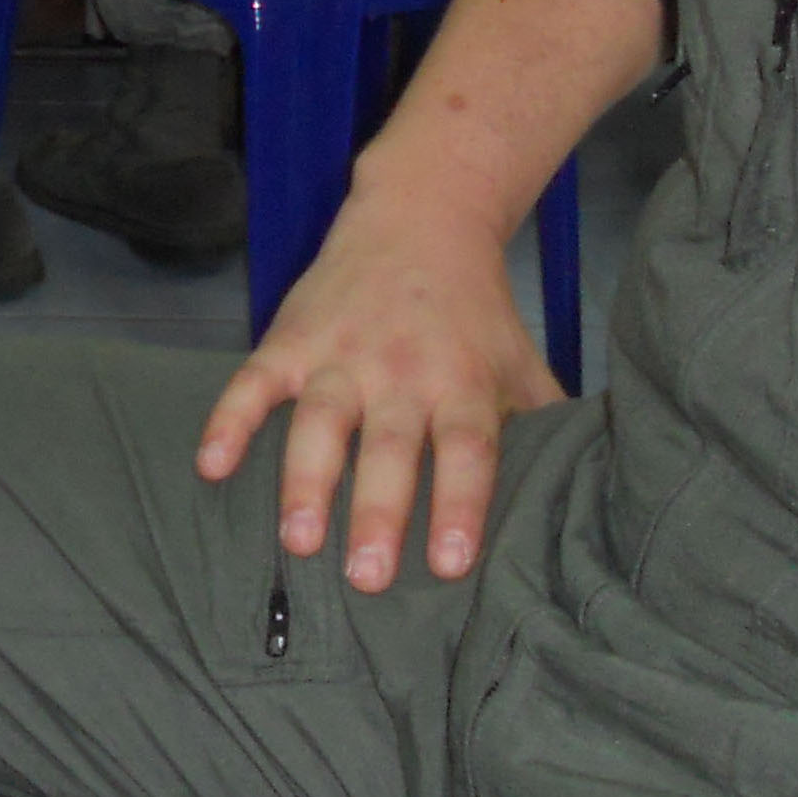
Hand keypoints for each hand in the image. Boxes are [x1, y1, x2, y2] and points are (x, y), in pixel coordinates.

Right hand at [193, 152, 562, 591]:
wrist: (419, 218)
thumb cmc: (474, 314)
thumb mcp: (519, 366)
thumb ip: (546, 432)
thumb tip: (586, 506)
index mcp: (461, 384)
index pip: (466, 450)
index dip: (459, 504)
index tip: (450, 564)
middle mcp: (402, 372)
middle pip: (390, 447)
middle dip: (377, 512)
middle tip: (366, 577)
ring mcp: (340, 355)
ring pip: (320, 423)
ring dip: (306, 481)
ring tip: (296, 540)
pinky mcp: (291, 339)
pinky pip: (252, 383)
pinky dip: (229, 422)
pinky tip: (211, 465)